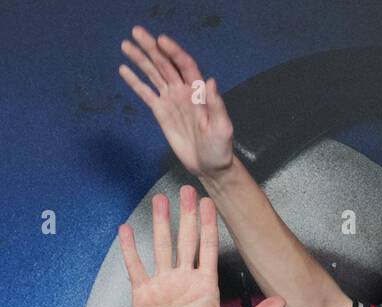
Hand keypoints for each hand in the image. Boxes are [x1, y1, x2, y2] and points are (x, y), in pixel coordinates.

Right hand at [119, 26, 234, 181]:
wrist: (209, 166)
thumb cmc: (220, 148)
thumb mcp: (222, 128)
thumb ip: (216, 106)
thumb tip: (211, 81)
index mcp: (198, 92)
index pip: (185, 65)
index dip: (174, 52)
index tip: (161, 40)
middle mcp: (183, 91)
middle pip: (165, 64)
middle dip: (152, 48)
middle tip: (137, 31)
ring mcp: (171, 100)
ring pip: (153, 74)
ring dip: (140, 59)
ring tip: (126, 44)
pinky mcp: (160, 112)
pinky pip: (146, 93)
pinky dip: (135, 81)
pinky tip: (124, 69)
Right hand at [119, 186, 282, 306]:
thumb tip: (283, 302)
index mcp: (206, 285)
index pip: (209, 248)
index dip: (209, 225)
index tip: (209, 202)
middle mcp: (185, 279)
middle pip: (186, 240)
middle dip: (187, 215)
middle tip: (187, 189)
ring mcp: (163, 283)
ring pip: (162, 246)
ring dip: (161, 223)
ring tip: (160, 200)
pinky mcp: (143, 292)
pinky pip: (136, 266)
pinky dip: (131, 248)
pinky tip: (126, 229)